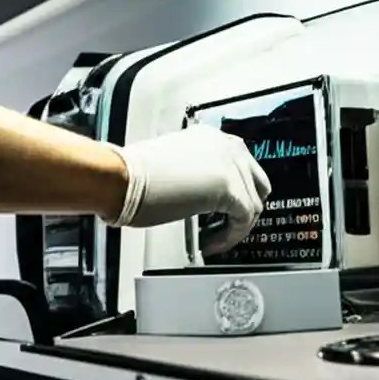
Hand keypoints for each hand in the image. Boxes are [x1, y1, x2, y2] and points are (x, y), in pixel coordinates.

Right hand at [107, 125, 270, 253]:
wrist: (122, 178)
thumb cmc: (132, 175)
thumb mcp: (172, 166)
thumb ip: (194, 175)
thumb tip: (200, 194)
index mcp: (210, 137)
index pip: (240, 165)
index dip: (235, 193)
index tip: (223, 212)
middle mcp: (225, 145)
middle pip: (256, 182)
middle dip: (243, 208)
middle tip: (225, 227)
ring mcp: (231, 165)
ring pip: (254, 203)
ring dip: (235, 226)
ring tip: (213, 238)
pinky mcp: (230, 189)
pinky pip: (245, 220)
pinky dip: (230, 236)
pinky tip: (212, 242)